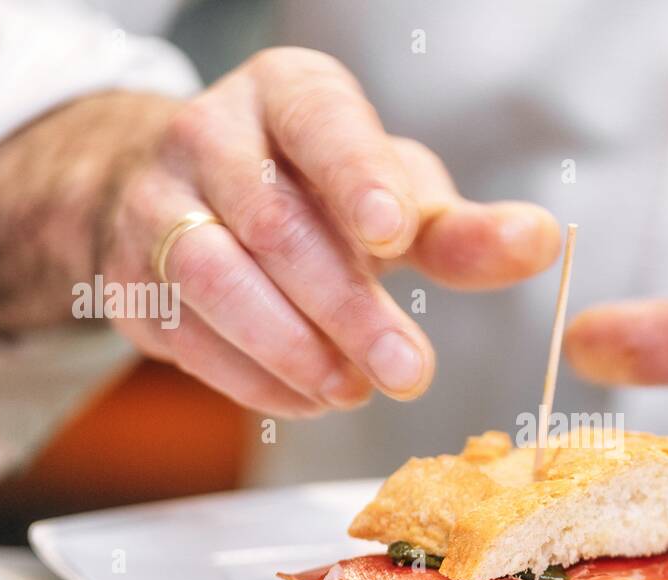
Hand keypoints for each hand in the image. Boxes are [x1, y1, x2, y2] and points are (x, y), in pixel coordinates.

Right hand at [100, 47, 560, 415]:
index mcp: (285, 95)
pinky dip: (255, 379)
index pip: (318, 124)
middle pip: (273, 223)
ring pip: (215, 280)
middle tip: (409, 372)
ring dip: (294, 350)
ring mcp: (156, 205)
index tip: (394, 234)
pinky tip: (310, 397)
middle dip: (346, 308)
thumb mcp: (397, 199)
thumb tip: (536, 242)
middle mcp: (208, 136)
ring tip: (357, 391)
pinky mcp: (132, 278)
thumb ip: (460, 230)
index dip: (355, 177)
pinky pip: (187, 335)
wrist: (198, 202)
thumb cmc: (320, 197)